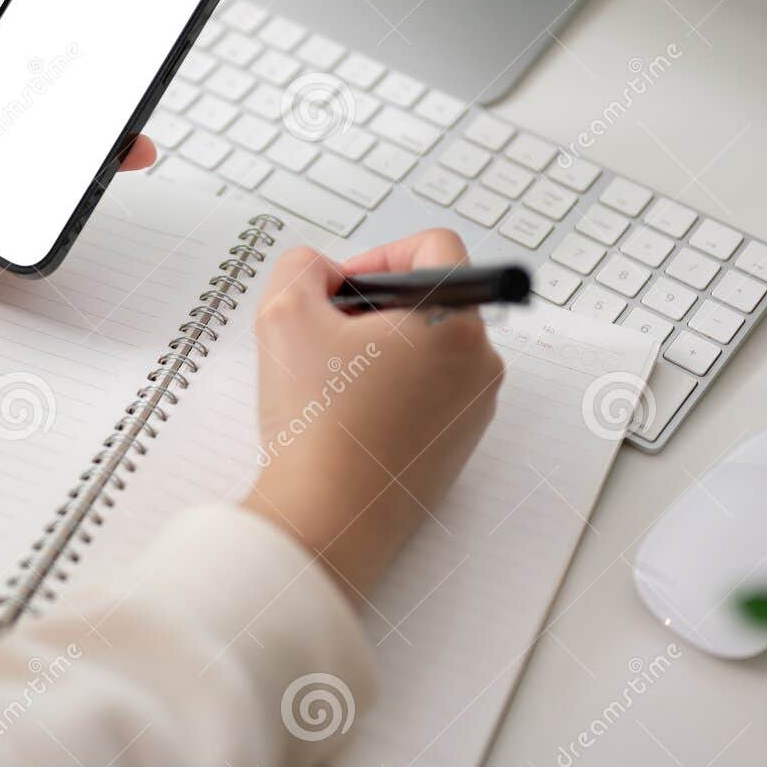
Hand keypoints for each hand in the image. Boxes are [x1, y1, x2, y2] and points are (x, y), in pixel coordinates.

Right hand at [242, 229, 504, 600]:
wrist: (329, 519)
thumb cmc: (318, 426)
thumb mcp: (286, 314)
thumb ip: (302, 267)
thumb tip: (321, 272)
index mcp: (456, 323)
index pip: (434, 247)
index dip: (378, 253)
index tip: (342, 287)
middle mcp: (481, 365)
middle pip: (432, 300)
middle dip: (374, 308)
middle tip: (326, 334)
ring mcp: (474, 410)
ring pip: (428, 350)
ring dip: (380, 351)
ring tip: (331, 381)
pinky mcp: (457, 447)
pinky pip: (428, 395)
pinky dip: (390, 392)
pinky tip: (346, 417)